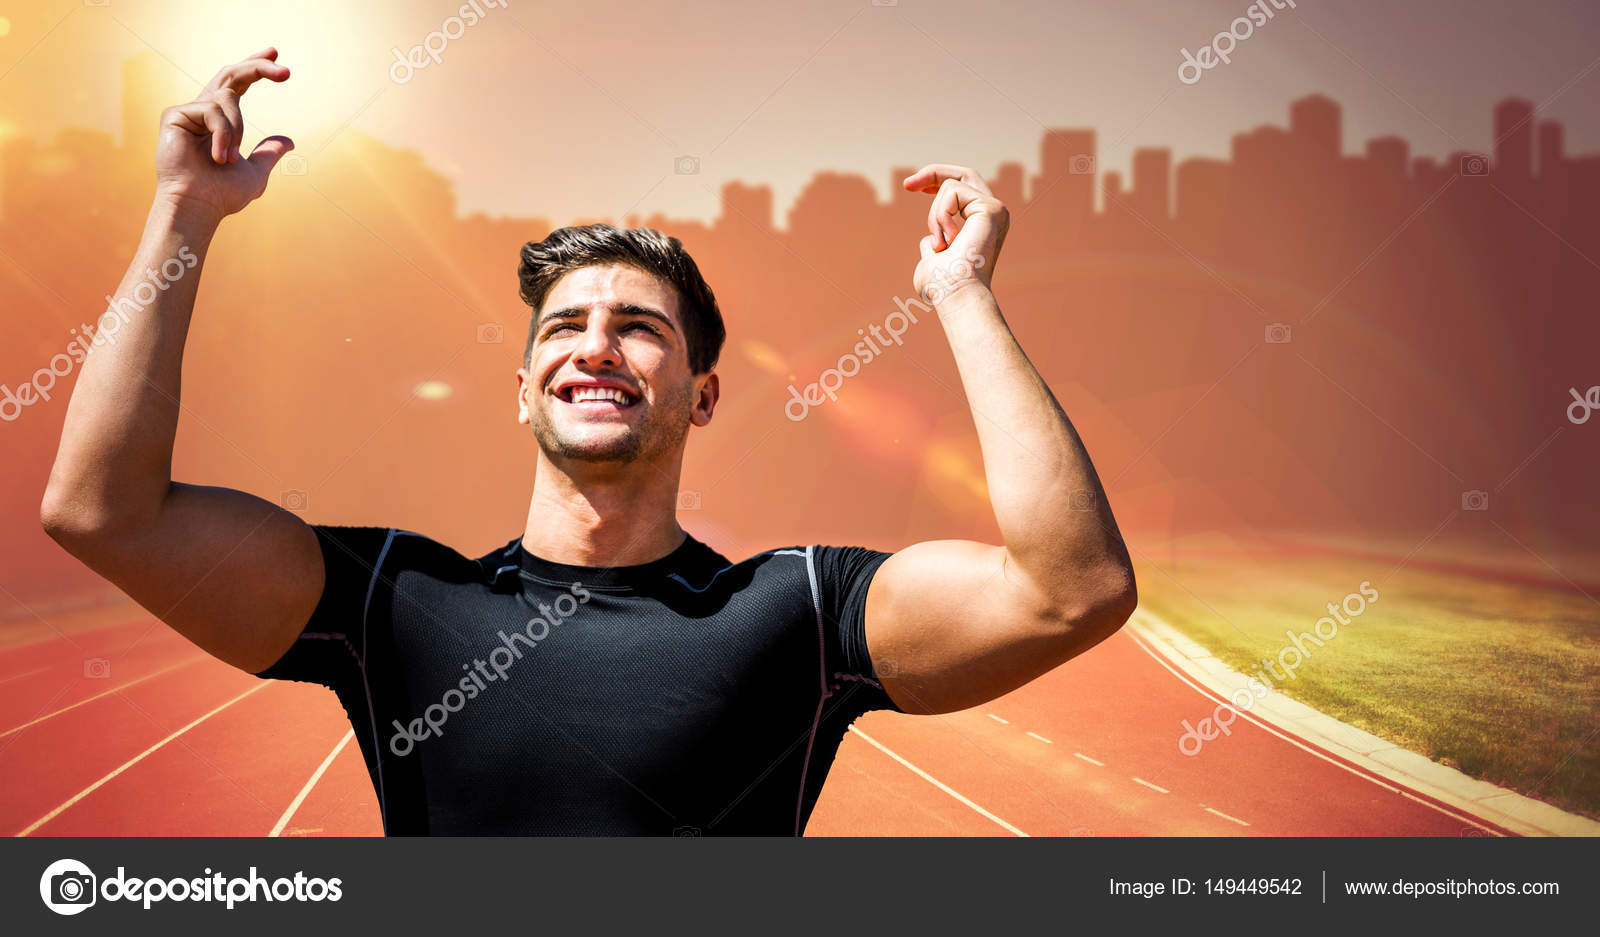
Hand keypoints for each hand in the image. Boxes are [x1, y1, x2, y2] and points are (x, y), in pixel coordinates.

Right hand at [153, 47, 294, 222]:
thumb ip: (268, 154)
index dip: (256, 68)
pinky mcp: (174, 115)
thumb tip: (288, 141)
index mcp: (220, 120)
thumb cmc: (222, 195)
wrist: (199, 206)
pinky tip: (217, 156)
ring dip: (237, 130)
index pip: (237, 85)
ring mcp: (187, 112)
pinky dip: (223, 134)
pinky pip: (212, 110)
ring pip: (226, 98)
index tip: (275, 54)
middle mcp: (203, 111)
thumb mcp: (255, 172)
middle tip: (284, 70)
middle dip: (258, 67)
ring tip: (227, 159)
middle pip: (230, 74)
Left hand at [902, 164, 1009, 305]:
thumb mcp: (932, 260)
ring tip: (940, 244)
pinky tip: (947, 240)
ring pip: (951, 185)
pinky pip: (953, 191)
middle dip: (932, 173)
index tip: (910, 187)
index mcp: (982, 224)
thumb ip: (934, 246)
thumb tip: (930, 242)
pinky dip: (940, 215)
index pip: (962, 187)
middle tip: (907, 185)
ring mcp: (995, 209)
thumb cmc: (942, 286)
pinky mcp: (992, 208)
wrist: (955, 294)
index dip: (935, 180)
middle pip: (964, 173)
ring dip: (934, 215)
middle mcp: (993, 214)